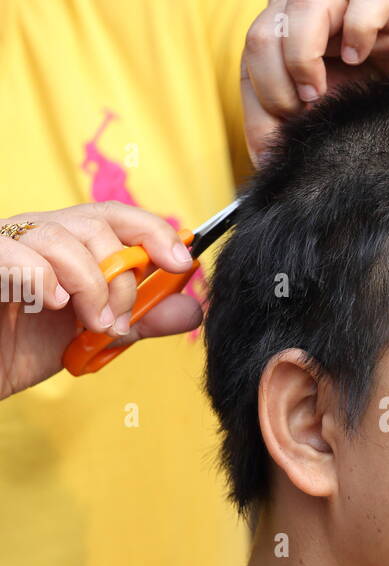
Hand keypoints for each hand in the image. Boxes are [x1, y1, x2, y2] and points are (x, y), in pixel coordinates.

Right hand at [0, 201, 202, 399]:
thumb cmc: (20, 348)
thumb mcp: (92, 335)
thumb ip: (140, 319)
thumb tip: (192, 308)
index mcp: (65, 243)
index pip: (116, 216)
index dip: (154, 231)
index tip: (182, 262)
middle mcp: (34, 235)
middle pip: (95, 223)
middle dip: (121, 274)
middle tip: (119, 320)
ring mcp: (6, 245)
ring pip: (59, 238)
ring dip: (90, 284)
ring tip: (90, 324)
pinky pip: (17, 257)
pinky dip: (44, 280)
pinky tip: (52, 305)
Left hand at [241, 0, 388, 161]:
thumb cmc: (366, 96)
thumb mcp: (317, 119)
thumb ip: (283, 132)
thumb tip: (265, 160)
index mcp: (282, 32)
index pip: (250, 56)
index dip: (261, 97)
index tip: (285, 131)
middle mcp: (306, 7)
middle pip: (264, 29)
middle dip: (275, 80)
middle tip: (304, 109)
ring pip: (304, 1)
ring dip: (303, 54)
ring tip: (320, 91)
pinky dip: (357, 28)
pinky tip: (358, 57)